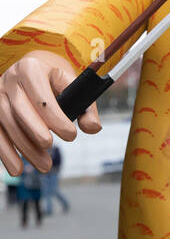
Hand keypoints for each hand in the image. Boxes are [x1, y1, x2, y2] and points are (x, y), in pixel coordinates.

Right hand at [0, 50, 101, 175]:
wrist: (32, 71)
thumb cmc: (54, 81)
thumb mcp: (73, 87)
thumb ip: (86, 108)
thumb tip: (92, 128)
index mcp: (32, 69)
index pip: (41, 95)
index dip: (56, 117)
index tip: (71, 135)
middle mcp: (10, 80)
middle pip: (19, 109)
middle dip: (35, 132)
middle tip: (51, 148)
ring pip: (7, 123)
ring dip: (25, 148)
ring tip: (45, 165)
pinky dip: (6, 153)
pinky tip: (18, 169)